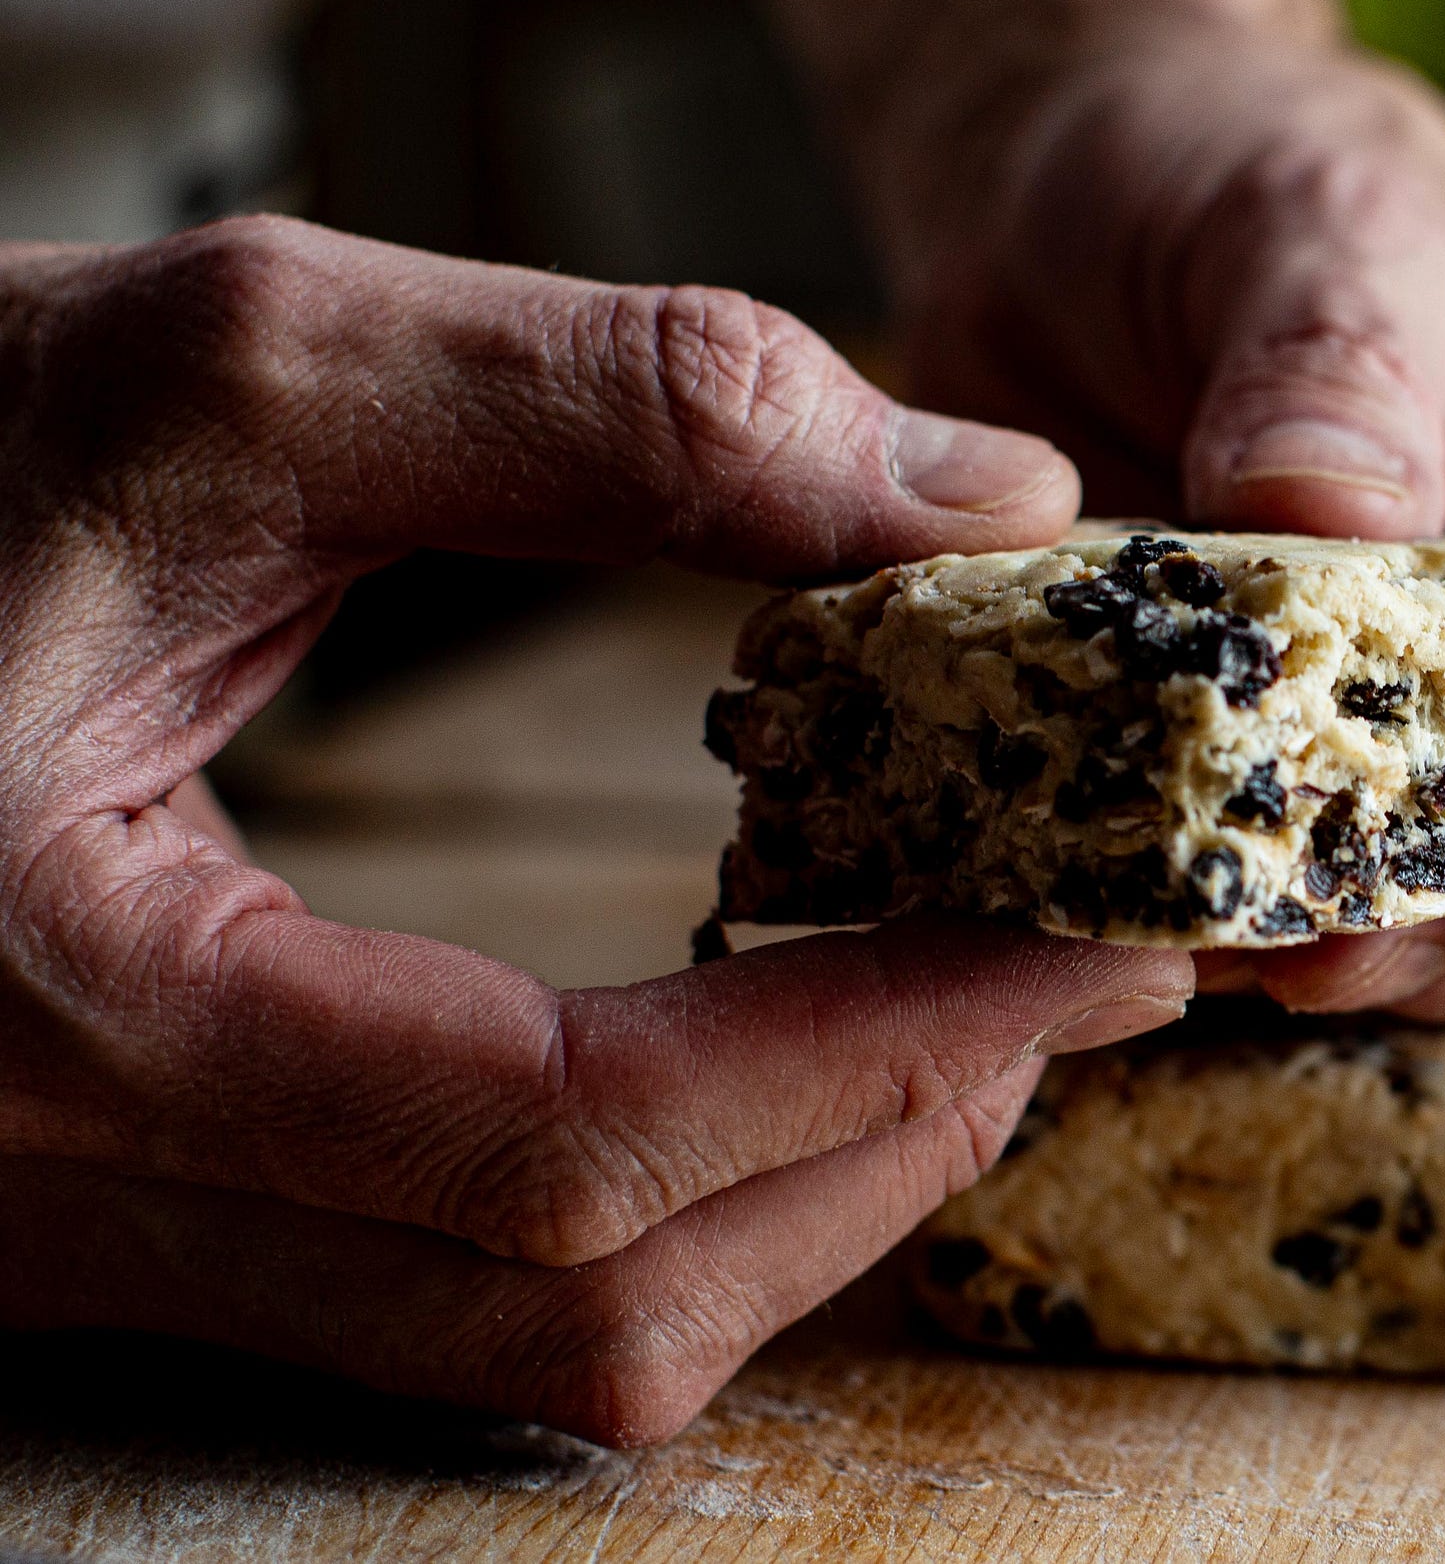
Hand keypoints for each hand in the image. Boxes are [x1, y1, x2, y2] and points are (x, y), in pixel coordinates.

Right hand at [0, 216, 1191, 1443]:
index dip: (871, 1047)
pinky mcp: (169, 1218)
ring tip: (969, 1003)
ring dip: (807, 1186)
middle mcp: (86, 1194)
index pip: (570, 1136)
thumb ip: (611, 402)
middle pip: (589, 1295)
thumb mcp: (237, 367)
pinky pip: (481, 1296)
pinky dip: (687, 1196)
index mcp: (81, 1008)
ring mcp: (121, 1240)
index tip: (1083, 940)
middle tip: (1071, 966)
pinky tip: (783, 1049)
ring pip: (547, 1339)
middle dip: (881, 1134)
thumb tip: (964, 496)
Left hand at [884, 36, 1444, 1023]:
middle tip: (1332, 948)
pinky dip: (1239, 926)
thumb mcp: (1324, 229)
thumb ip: (1342, 366)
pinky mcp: (1303, 774)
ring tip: (1225, 935)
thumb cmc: (1274, 176)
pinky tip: (1151, 902)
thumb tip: (1338, 515)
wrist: (1093, 198)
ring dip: (1360, 965)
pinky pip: (1301, 905)